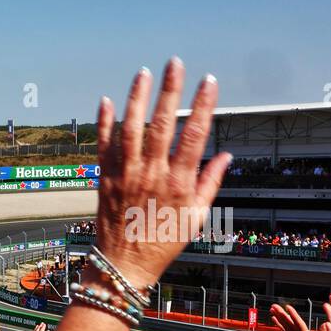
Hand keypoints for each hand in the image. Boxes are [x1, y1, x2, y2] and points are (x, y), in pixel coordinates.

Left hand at [93, 59, 230, 291]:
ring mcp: (125, 176)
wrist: (124, 266)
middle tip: (174, 63)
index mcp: (179, 183)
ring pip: (130, 129)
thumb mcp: (196, 218)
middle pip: (162, 124)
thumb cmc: (163, 243)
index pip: (194, 135)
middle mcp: (151, 175)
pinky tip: (107, 101)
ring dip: (137, 98)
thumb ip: (210, 184)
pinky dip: (104, 123)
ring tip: (143, 73)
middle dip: (169, 91)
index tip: (209, 81)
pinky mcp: (105, 180)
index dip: (202, 105)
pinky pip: (103, 147)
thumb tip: (227, 156)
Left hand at [271, 303, 328, 330]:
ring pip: (287, 327)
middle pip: (289, 325)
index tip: (287, 307)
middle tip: (273, 306)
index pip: (299, 325)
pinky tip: (276, 320)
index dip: (294, 316)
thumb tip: (325, 325)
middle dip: (282, 315)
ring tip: (272, 309)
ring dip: (280, 318)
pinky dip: (281, 325)